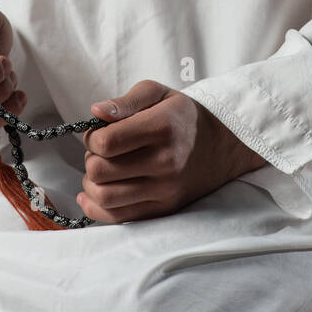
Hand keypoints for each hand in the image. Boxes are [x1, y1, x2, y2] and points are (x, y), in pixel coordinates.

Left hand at [78, 80, 266, 222]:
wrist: (219, 144)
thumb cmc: (180, 115)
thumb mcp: (157, 94)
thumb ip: (125, 101)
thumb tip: (95, 112)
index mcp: (162, 128)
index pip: (107, 142)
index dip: (92, 137)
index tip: (98, 133)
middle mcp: (166, 162)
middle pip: (101, 171)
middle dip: (91, 159)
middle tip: (101, 152)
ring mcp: (166, 190)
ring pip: (105, 197)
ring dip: (92, 184)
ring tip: (101, 170)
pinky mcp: (164, 209)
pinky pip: (118, 217)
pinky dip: (96, 207)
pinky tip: (92, 194)